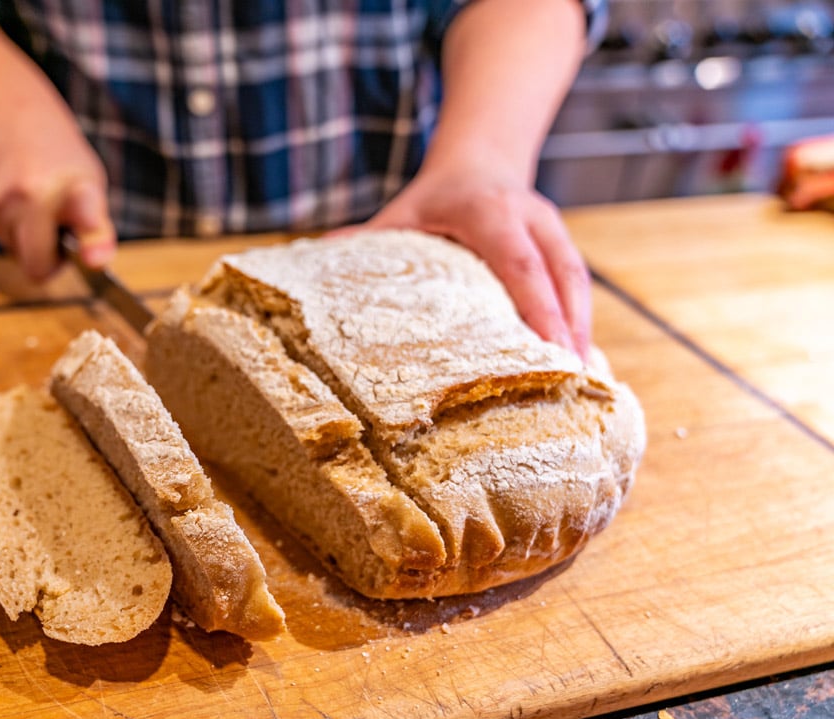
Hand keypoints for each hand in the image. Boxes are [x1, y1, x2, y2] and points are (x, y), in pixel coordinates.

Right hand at [0, 101, 115, 280]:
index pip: (79, 229)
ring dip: (31, 240)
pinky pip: (4, 238)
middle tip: (63, 234)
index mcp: (62, 191)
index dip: (87, 246)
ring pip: (18, 254)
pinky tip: (21, 199)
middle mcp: (25, 200)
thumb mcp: (90, 180)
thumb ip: (96, 226)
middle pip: (36, 268)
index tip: (94, 258)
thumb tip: (97, 263)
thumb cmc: (56, 149)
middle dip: (51, 260)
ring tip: (40, 203)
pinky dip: (15, 228)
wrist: (5, 109)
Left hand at [355, 158, 590, 358]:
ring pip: (576, 280)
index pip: (518, 262)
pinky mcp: (563, 244)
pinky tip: (577, 360)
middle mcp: (529, 217)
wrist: (480, 159)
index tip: (548, 348)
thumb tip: (318, 259)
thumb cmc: (436, 197)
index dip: (537, 305)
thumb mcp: (402, 212)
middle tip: (573, 377)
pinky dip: (579, 322)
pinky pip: (577, 285)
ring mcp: (552, 229)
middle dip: (568, 326)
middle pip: (560, 274)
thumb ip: (367, 240)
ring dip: (581, 328)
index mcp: (489, 211)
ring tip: (581, 378)